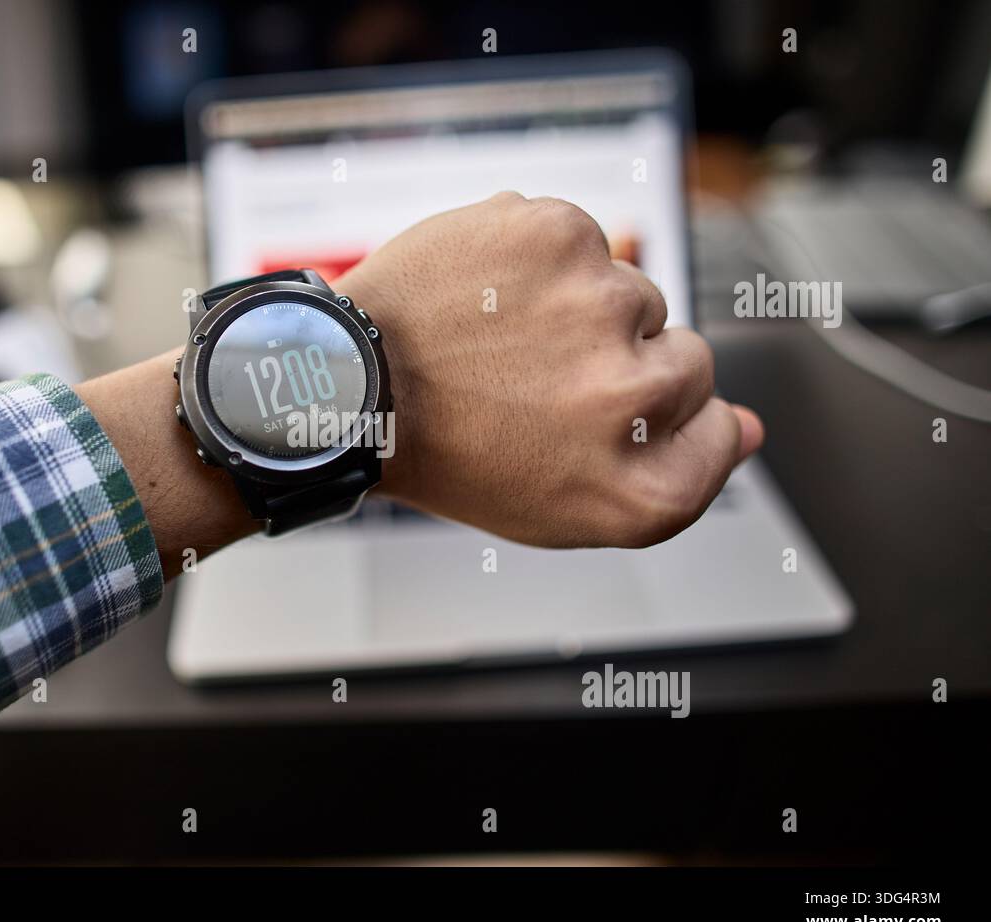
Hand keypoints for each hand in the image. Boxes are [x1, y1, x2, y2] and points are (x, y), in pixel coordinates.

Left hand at [335, 191, 763, 548]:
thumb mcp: (566, 509)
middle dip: (618, 367)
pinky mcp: (560, 235)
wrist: (349, 387)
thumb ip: (673, 475)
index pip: (723, 433)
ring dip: (580, 312)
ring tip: (502, 342)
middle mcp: (639, 396)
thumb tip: (748, 426)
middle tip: (534, 384)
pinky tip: (491, 296)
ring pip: (634, 295)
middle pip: (688, 360)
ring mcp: (603, 309)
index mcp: (643, 487)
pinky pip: (585, 245)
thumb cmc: (451, 450)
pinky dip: (542, 263)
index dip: (664, 421)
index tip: (600, 416)